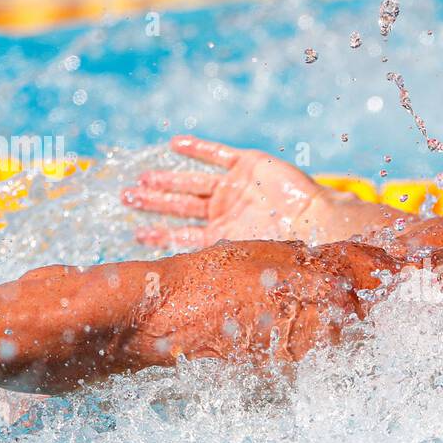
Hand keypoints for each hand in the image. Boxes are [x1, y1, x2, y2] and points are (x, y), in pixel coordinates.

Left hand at [121, 135, 324, 248]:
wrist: (316, 221)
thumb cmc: (286, 246)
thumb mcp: (245, 260)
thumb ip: (217, 265)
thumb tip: (184, 297)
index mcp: (224, 236)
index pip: (184, 236)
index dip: (160, 235)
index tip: (135, 235)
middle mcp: (226, 211)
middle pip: (181, 207)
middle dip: (154, 203)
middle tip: (126, 198)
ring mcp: (235, 188)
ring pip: (192, 182)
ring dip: (167, 180)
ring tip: (142, 178)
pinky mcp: (248, 164)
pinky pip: (218, 155)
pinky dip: (197, 150)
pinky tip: (174, 144)